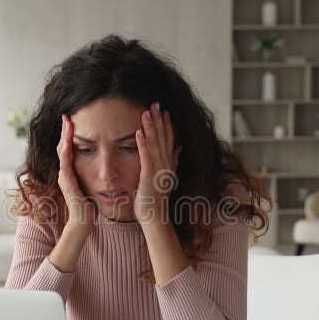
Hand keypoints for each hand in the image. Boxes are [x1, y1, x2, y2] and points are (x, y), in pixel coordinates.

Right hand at [57, 114, 95, 234]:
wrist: (83, 221)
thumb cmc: (88, 205)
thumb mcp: (89, 184)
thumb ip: (89, 173)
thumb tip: (98, 162)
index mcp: (70, 171)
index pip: (68, 148)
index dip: (69, 134)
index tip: (73, 120)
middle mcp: (64, 172)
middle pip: (62, 146)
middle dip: (64, 130)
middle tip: (66, 115)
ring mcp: (63, 177)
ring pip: (62, 152)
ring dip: (64, 137)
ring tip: (67, 123)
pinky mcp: (66, 182)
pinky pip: (65, 164)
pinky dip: (66, 152)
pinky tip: (68, 142)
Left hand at [134, 102, 181, 225]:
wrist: (155, 216)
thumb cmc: (156, 198)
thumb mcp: (166, 176)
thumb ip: (173, 160)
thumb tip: (179, 147)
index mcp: (169, 163)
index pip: (169, 139)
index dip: (167, 123)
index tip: (164, 109)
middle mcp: (166, 164)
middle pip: (164, 137)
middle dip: (160, 119)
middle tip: (156, 103)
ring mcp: (159, 170)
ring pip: (156, 144)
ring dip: (151, 127)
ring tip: (147, 112)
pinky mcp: (149, 176)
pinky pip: (146, 157)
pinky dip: (143, 144)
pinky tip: (139, 132)